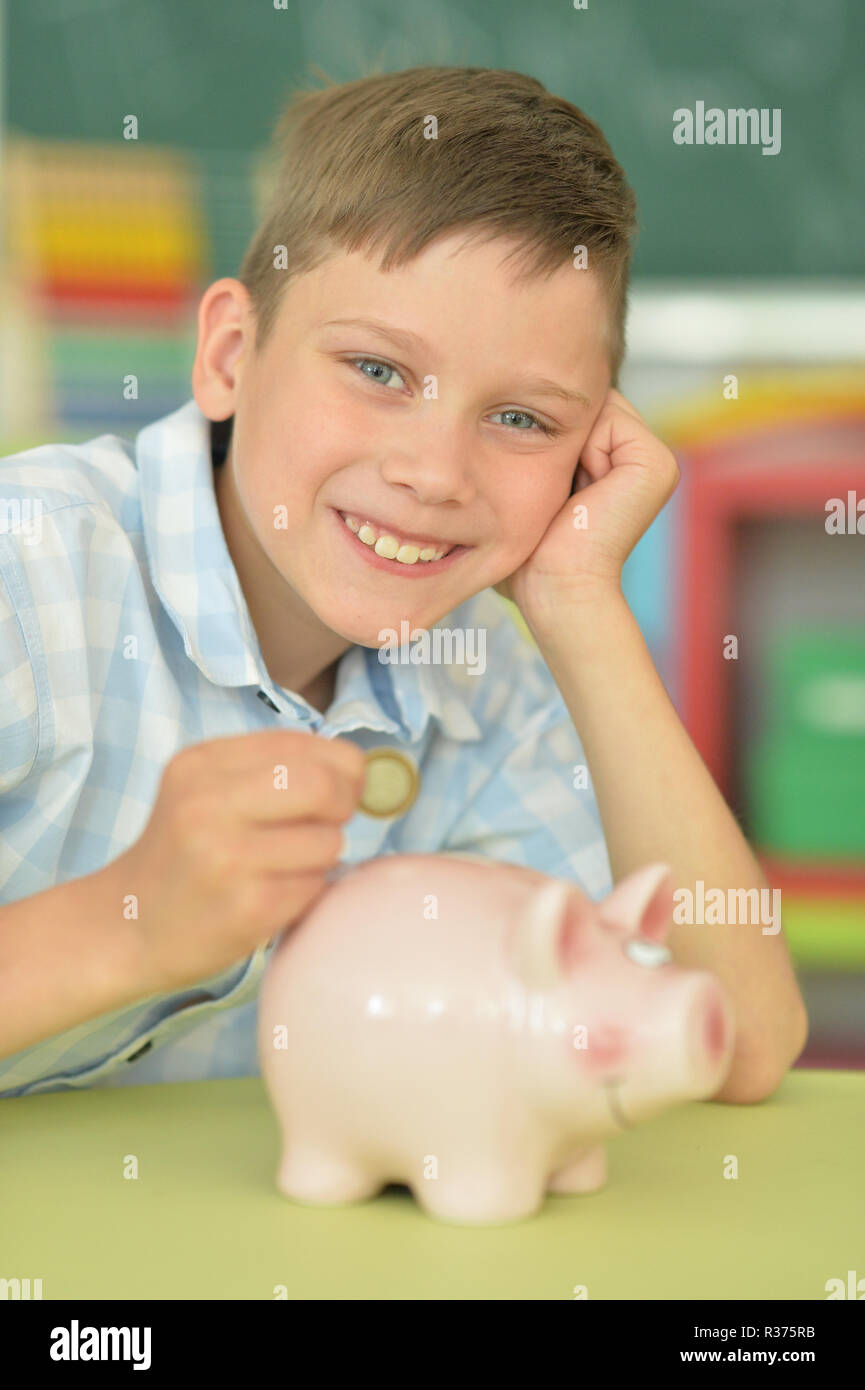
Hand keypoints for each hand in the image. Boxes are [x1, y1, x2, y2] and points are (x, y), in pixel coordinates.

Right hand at [108, 730, 365, 993]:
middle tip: (329, 824)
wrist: (127, 925)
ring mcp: (227, 858)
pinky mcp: (247, 909)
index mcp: (202, 764)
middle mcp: (208, 805)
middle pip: (324, 786)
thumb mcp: (206, 789)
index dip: (341, 767)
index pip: (305, 744)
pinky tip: (273, 896)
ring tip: (286, 867)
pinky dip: (307, 892)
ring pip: (328, 842)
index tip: (341, 788)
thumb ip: (272, 768)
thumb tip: (359, 768)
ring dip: (323, 858)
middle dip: (344, 805)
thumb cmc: (185, 854)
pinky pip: (315, 888)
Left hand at [494, 388, 679, 629]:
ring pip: (594, 408)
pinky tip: (579, 492)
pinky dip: (582, 448)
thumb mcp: (532, 490)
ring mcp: (656, 459)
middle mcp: (642, 458)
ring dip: (566, 443)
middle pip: (586, 406)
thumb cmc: (534, 554)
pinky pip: (607, 418)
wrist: (556, 588)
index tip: (532, 476)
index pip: (576, 413)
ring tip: (565, 493)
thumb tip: (510, 412)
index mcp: (619, 463)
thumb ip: (538, 449)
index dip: (545, 432)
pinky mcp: (656, 464)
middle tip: (547, 486)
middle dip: (556, 434)